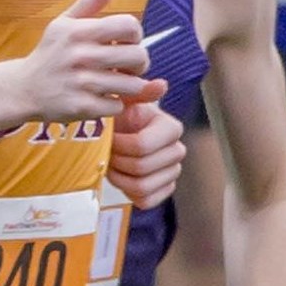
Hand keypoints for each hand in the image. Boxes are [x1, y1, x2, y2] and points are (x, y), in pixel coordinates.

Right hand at [14, 0, 148, 121]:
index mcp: (79, 31)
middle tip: (126, 67)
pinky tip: (99, 98)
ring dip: (128, 86)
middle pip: (139, 56)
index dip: (135, 35)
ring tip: (114, 84)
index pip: (130, 26)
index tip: (125, 43)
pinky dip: (113, 104)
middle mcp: (80, 55)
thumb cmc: (49, 54)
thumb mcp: (62, 24)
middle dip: (138, 63)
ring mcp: (81, 83)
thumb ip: (89, 4)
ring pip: (133, 85)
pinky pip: (118, 105)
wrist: (21, 89)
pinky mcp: (81, 107)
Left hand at [107, 81, 185, 208]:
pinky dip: (128, 192)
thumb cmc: (121, 116)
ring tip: (112, 164)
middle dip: (116, 161)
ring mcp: (173, 172)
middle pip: (140, 167)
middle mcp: (178, 150)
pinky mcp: (166, 189)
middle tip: (107, 151)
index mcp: (171, 128)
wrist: (122, 133)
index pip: (141, 146)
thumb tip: (160, 84)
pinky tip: (122, 177)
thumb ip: (137, 93)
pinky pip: (147, 201)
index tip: (109, 136)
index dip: (119, 145)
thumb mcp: (124, 101)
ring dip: (119, 177)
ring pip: (142, 186)